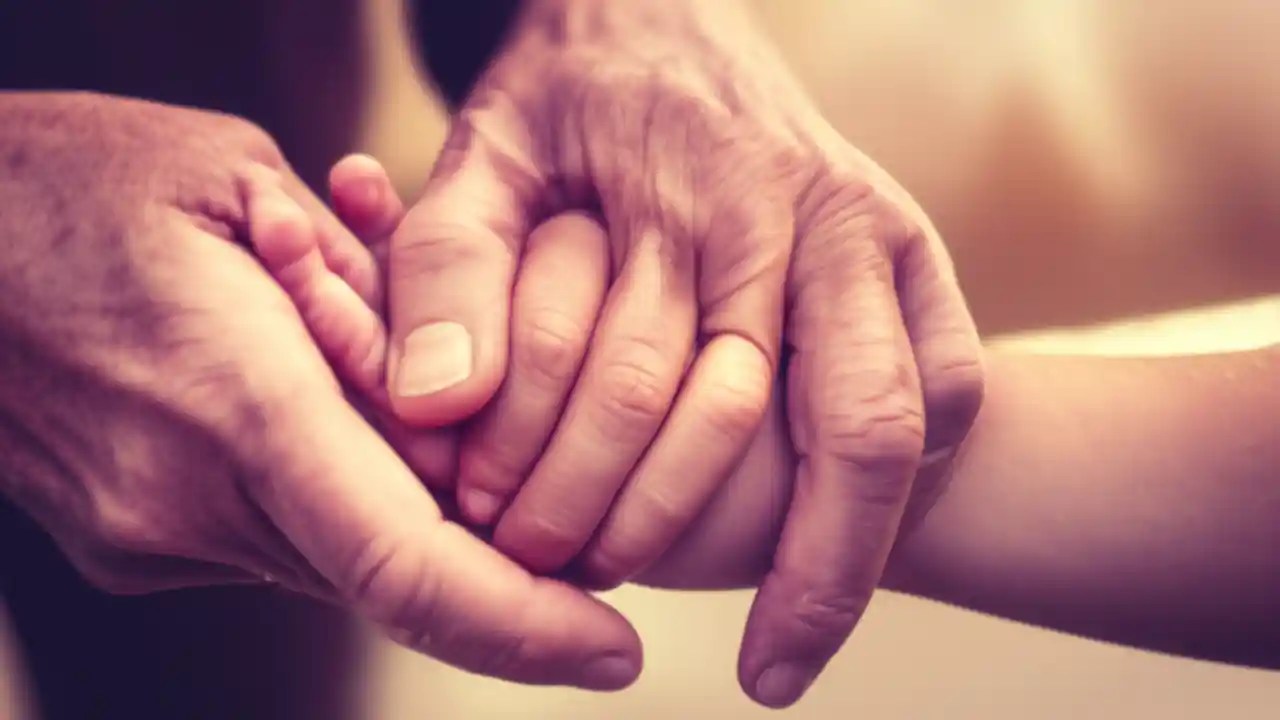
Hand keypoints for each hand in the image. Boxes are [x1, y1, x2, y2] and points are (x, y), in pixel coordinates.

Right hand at [0, 93, 639, 688]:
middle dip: (497, 553)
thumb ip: (367, 298)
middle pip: (397, 571)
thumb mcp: (243, 185)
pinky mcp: (136, 544)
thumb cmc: (72, 181)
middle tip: (568, 500)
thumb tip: (453, 388)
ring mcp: (153, 539)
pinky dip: (345, 497)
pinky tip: (342, 411)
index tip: (612, 650)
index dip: (528, 626)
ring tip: (421, 402)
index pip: (409, 568)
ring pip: (344, 560)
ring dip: (416, 510)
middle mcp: (188, 505)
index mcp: (234, 405)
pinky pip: (284, 540)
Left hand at [389, 0, 983, 706]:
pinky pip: (944, 390)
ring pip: (894, 424)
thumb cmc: (570, 94)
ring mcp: (879, 233)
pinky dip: (905, 487)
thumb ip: (449, 269)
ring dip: (846, 557)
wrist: (665, 12)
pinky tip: (844, 557)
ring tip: (789, 656)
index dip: (603, 501)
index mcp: (702, 190)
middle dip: (759, 565)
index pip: (655, 383)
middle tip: (703, 654)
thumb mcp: (482, 153)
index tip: (556, 581)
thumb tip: (437, 408)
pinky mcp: (916, 253)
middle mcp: (814, 213)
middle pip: (819, 429)